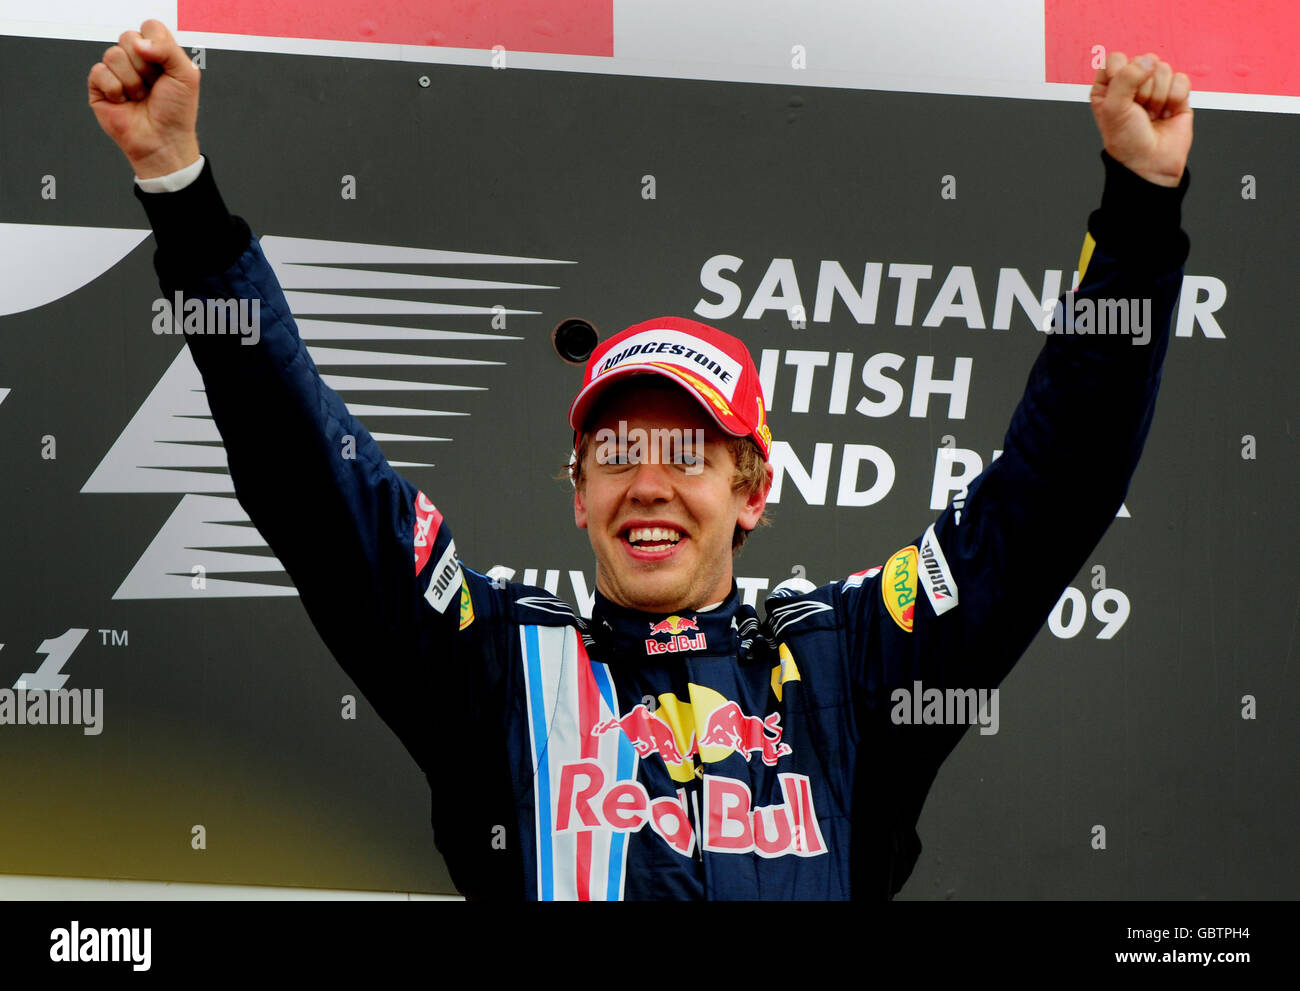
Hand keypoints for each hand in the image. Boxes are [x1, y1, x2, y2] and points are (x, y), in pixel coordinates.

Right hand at [88, 20, 200, 177]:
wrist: (163, 140)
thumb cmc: (176, 112)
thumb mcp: (186, 75)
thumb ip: (168, 48)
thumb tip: (139, 43)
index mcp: (157, 53)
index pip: (149, 27)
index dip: (156, 44)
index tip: (164, 67)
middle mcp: (135, 59)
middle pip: (128, 38)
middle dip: (145, 66)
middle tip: (153, 86)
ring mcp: (116, 71)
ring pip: (113, 55)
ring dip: (132, 81)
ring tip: (140, 96)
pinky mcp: (99, 85)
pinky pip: (99, 71)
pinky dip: (116, 89)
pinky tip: (124, 102)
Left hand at [1090, 51, 1192, 186]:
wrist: (1150, 164)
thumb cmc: (1126, 140)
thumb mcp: (1114, 108)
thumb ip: (1125, 78)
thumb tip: (1149, 61)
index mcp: (1109, 86)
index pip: (1116, 59)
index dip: (1121, 75)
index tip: (1120, 98)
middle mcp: (1131, 84)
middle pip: (1144, 62)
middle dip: (1143, 90)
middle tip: (1139, 111)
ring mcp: (1155, 87)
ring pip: (1164, 69)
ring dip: (1159, 97)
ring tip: (1152, 115)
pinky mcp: (1176, 94)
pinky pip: (1181, 79)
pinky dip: (1175, 98)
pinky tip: (1167, 114)